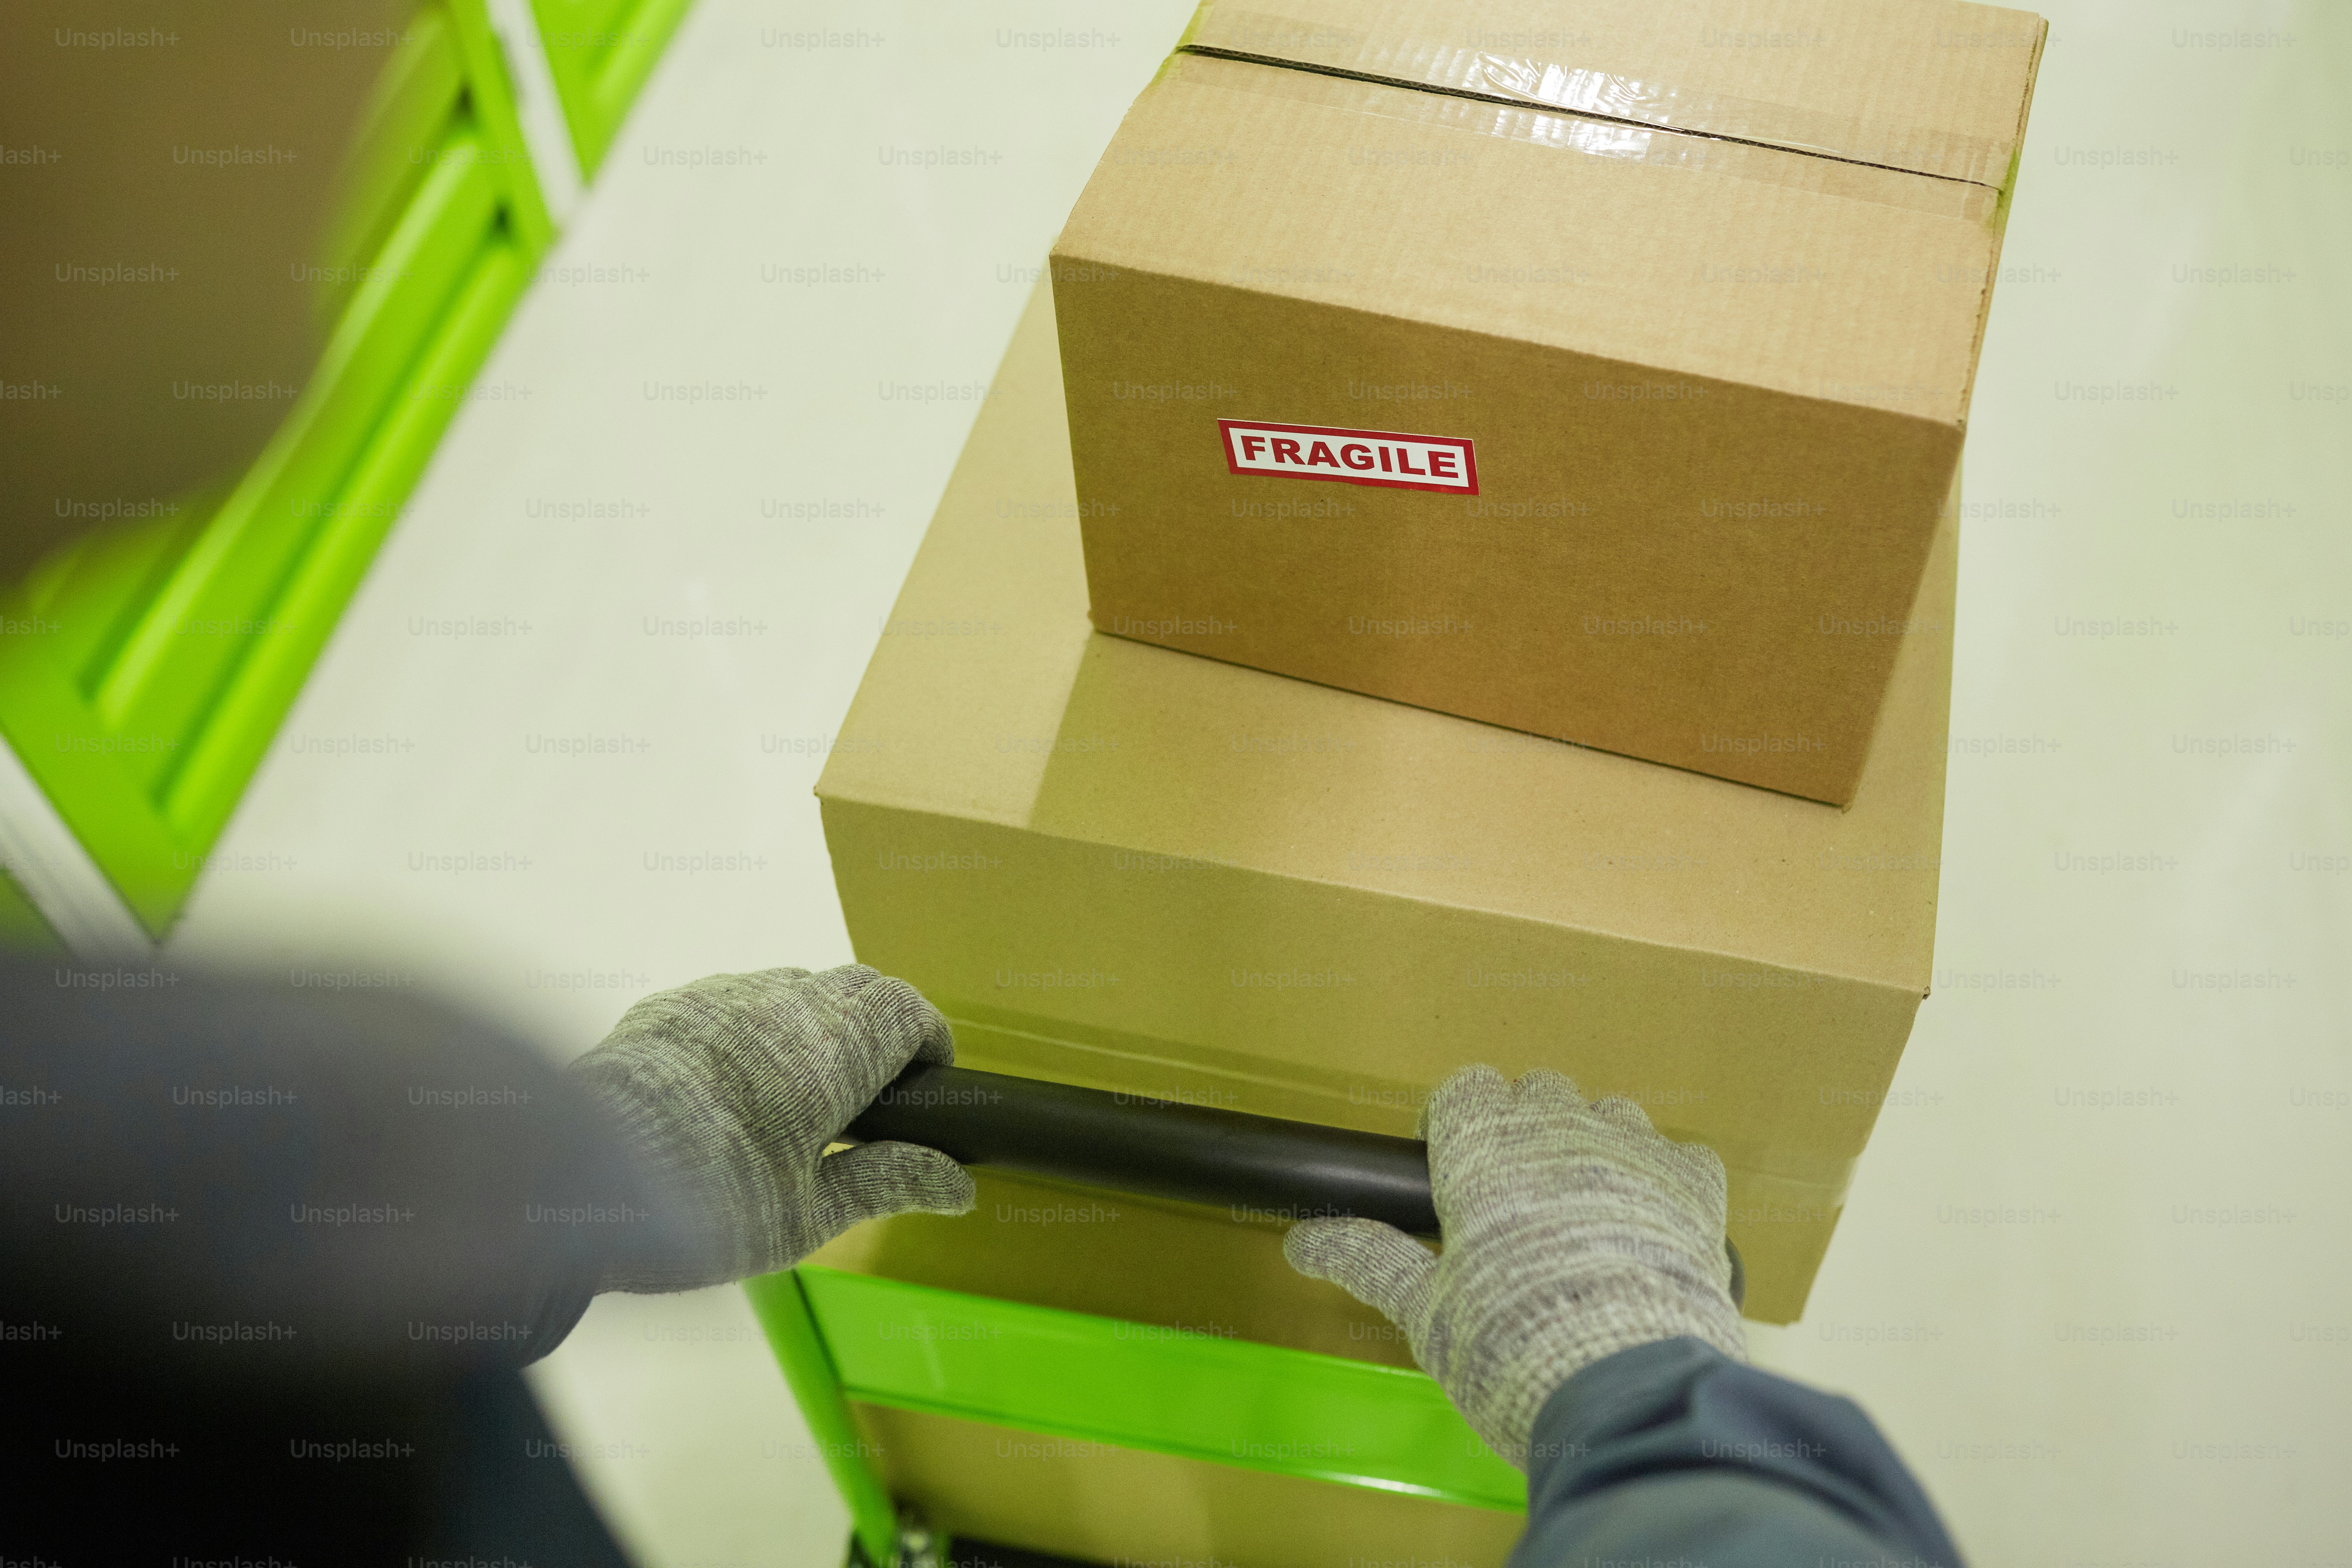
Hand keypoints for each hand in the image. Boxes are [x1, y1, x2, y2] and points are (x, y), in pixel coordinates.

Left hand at [570, 965, 974, 1290]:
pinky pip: (733, 1003)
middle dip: (879, 1029)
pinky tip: (729, 1095)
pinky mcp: (667, 1007)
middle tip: (870, 1101)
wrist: (572, 1183)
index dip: (929, 1043)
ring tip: (795, 1102)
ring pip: (792, 989)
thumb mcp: (809, 1215)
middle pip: (856, 987)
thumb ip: (887, 1182)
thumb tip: (958, 1184)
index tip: (928, 1086)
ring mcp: (719, 996)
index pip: (907, 1009)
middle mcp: (781, 1003)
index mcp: (832, 1049)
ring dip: (814, 1027)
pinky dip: (755, 1033)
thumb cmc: (708, 1205)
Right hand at [1284, 1066, 1744, 1467]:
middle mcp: (1558, 1129)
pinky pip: (1681, 1153)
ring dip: (1591, 1144)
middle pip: (1537, 1090)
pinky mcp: (1695, 1185)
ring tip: (1584, 1214)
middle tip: (1515, 1204)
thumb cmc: (1508, 1347)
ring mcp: (1634, 1150)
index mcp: (1483, 1151)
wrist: (1629, 1389)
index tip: (1452, 1174)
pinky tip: (1652, 1227)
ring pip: (1609, 1110)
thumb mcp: (1426, 1315)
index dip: (1455, 1124)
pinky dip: (1664, 1179)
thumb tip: (1300, 1240)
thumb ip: (1370, 1262)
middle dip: (1523, 1129)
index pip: (1464, 1089)